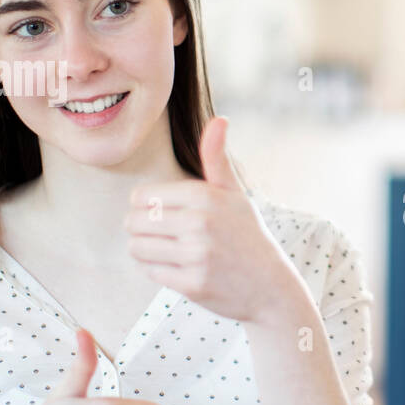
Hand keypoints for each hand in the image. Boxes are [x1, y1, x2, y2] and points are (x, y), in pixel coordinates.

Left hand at [124, 116, 310, 325]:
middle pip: (133, 222)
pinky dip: (159, 271)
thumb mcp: (235, 194)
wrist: (270, 285)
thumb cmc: (247, 235)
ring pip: (137, 248)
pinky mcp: (192, 283)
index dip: (146, 206)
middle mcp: (200, 223)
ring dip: (146, 251)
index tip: (165, 214)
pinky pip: (150, 272)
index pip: (140, 196)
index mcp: (204, 195)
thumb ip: (217, 158)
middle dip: (141, 229)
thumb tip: (220, 119)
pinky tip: (180, 268)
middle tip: (164, 235)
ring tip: (169, 251)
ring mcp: (196, 254)